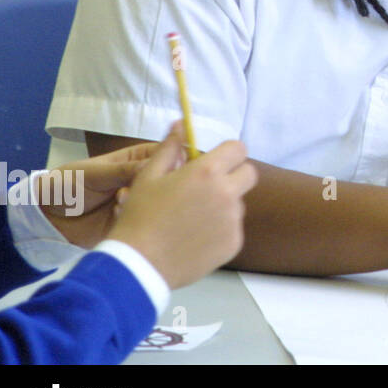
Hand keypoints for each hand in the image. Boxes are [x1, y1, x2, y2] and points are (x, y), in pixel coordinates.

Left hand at [40, 127, 172, 246]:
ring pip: (160, 201)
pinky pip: (144, 220)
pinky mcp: (134, 222)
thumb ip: (127, 170)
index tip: (173, 168)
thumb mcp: (97, 173)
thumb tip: (158, 165)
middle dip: (161, 184)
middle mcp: (144, 179)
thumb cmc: (69, 184)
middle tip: (138, 186)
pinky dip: (133, 216)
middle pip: (171, 180)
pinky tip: (116, 212)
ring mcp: (140, 201)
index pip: (170, 154)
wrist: (48, 216)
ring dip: (143, 200)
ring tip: (120, 199)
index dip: (178, 159)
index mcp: (139, 159)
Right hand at [107, 127, 257, 288]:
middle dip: (233, 175)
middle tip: (208, 187)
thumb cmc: (140, 216)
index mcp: (208, 172)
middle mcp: (227, 193)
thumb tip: (180, 124)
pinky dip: (220, 229)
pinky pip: (233, 228)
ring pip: (238, 203)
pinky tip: (194, 237)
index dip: (227, 153)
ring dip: (223, 204)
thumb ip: (170, 148)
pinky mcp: (234, 243)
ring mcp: (233, 220)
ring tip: (192, 218)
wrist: (139, 264)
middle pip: (248, 174)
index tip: (214, 161)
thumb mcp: (149, 177)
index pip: (238, 148)